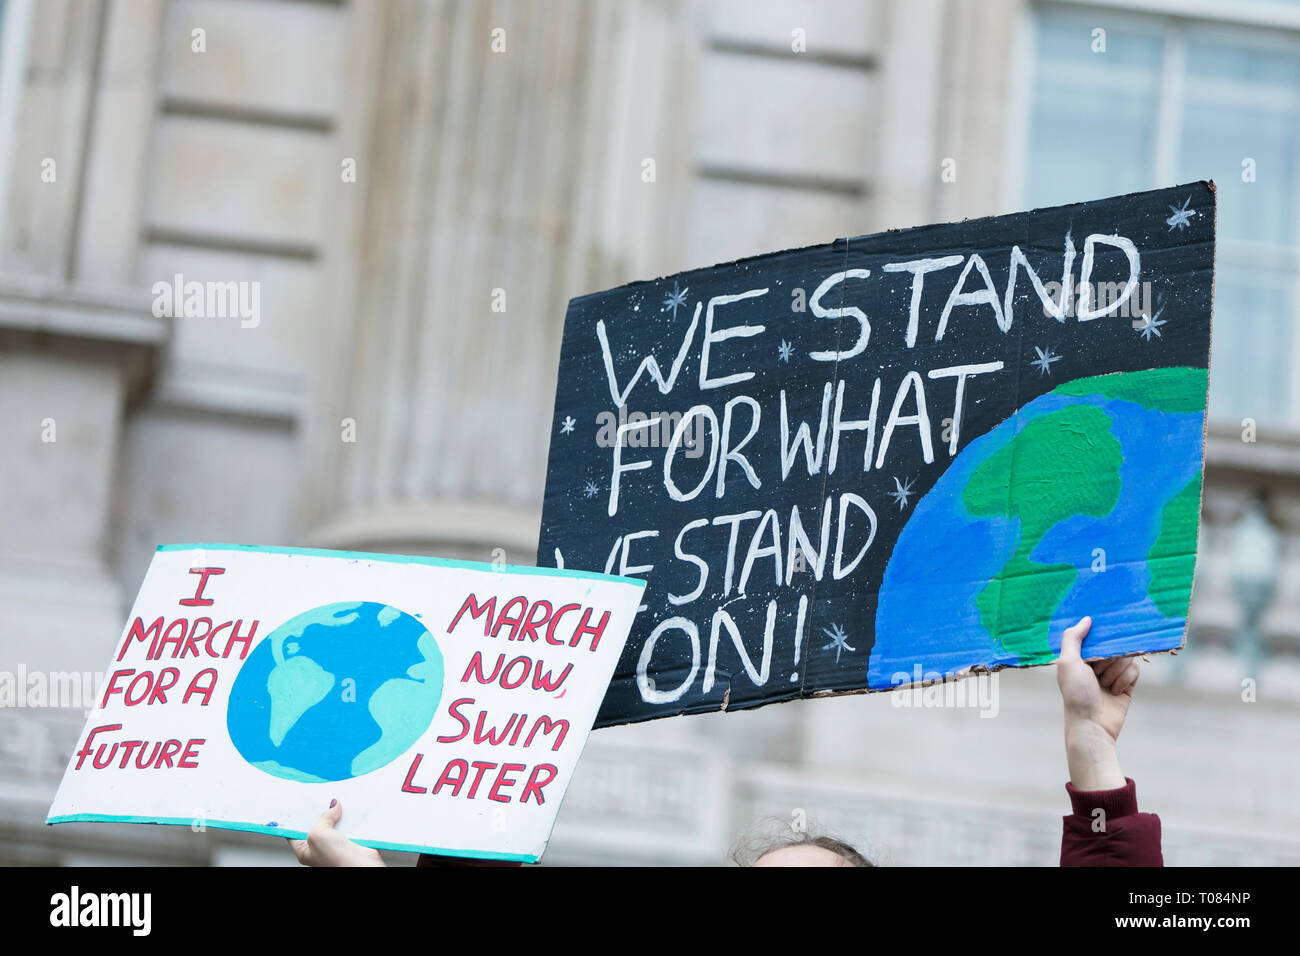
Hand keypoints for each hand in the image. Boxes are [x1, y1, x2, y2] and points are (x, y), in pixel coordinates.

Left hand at [288, 800, 385, 866]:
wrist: (360, 864)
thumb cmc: (335, 860)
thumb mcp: (318, 833)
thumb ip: (323, 817)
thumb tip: (332, 806)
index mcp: (305, 851)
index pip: (296, 833)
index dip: (297, 819)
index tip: (299, 804)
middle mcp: (320, 848)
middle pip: (317, 824)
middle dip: (320, 813)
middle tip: (321, 801)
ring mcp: (335, 844)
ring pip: (333, 823)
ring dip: (336, 814)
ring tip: (336, 805)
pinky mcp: (350, 840)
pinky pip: (347, 824)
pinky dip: (348, 818)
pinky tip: (348, 812)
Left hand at [1055, 616, 1138, 790]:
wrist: (1092, 723)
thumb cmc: (1076, 693)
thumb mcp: (1067, 662)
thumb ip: (1073, 638)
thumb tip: (1087, 619)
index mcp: (1081, 656)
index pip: (1096, 635)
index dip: (1102, 632)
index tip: (1109, 624)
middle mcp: (1097, 663)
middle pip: (1115, 644)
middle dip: (1108, 657)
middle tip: (1097, 670)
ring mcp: (1113, 673)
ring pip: (1126, 656)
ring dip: (1115, 670)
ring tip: (1104, 684)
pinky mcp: (1128, 684)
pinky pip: (1135, 670)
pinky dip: (1125, 679)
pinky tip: (1115, 691)